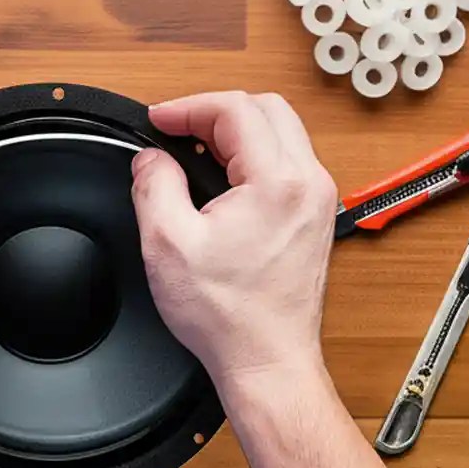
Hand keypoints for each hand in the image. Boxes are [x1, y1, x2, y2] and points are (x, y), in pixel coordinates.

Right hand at [131, 92, 336, 386]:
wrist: (267, 360)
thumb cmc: (228, 315)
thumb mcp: (167, 244)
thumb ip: (153, 186)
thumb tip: (150, 159)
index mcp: (278, 181)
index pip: (235, 109)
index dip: (188, 107)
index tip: (159, 121)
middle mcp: (309, 183)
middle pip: (266, 109)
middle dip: (214, 112)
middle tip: (176, 130)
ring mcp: (318, 199)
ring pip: (281, 133)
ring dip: (236, 132)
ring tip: (195, 152)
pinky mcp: (315, 216)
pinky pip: (288, 162)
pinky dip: (253, 156)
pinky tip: (222, 178)